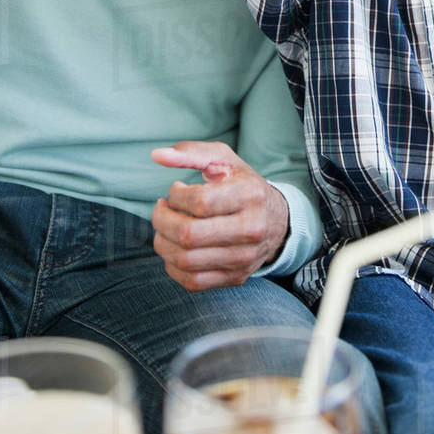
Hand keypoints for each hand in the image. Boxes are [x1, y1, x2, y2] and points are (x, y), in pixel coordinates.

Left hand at [150, 141, 290, 290]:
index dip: (176, 196)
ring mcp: (244, 258)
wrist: (277, 221)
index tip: (176, 190)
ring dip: (163, 243)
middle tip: (162, 209)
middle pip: (189, 235)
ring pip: (185, 260)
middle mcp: (251, 229)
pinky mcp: (236, 277)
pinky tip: (176, 248)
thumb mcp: (224, 160)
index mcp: (250, 195)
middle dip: (162, 221)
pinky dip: (173, 266)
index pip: (200, 202)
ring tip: (166, 227)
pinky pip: (192, 282)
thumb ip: (190, 152)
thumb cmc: (242, 184)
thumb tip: (156, 155)